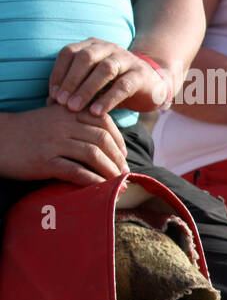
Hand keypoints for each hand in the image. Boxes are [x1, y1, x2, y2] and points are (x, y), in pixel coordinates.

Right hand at [0, 104, 129, 184]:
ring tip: (117, 182)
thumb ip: (76, 123)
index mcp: (67, 112)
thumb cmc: (28, 132)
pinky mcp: (44, 161)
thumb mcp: (53, 119)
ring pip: (93, 155)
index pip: (104, 122)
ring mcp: (53, 142)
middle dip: (118, 158)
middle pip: (103, 139)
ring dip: (110, 171)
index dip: (119, 140)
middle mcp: (62, 124)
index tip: (123, 154)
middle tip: (125, 172)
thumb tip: (106, 138)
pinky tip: (101, 188)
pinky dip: (93, 181)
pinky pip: (76, 171)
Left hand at [48, 38, 170, 116]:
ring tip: (75, 108)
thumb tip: (50, 103)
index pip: (69, 52)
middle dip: (70, 80)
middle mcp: (109, 48)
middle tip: (61, 102)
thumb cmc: (115, 85)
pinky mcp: (140, 75)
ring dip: (86, 89)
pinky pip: (123, 86)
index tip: (52, 95)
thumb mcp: (93, 83)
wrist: (152, 84)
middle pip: (85, 58)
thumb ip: (76, 88)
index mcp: (93, 46)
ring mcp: (126, 59)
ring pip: (104, 70)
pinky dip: (107, 99)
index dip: (58, 73)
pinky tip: (97, 112)